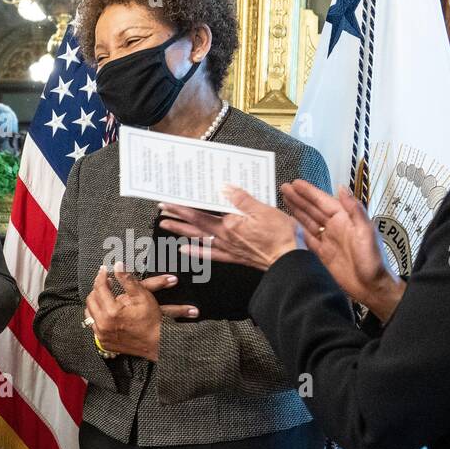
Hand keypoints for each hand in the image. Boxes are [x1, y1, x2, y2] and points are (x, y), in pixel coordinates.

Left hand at [85, 265, 195, 360]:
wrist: (157, 343)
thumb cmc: (151, 320)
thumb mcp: (142, 295)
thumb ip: (127, 279)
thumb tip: (117, 265)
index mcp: (112, 311)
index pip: (100, 288)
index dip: (101, 276)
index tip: (104, 270)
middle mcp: (103, 323)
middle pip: (91, 299)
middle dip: (97, 289)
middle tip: (106, 283)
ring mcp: (102, 334)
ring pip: (89, 312)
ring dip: (96, 302)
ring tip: (106, 297)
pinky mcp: (103, 342)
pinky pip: (94, 325)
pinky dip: (97, 316)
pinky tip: (107, 312)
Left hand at [158, 186, 300, 270]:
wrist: (287, 260)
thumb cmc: (280, 236)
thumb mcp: (263, 210)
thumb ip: (242, 199)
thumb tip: (224, 188)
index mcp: (230, 224)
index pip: (200, 214)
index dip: (182, 208)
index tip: (168, 203)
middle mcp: (224, 237)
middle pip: (195, 227)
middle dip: (177, 218)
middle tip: (162, 212)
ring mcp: (228, 248)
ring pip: (199, 239)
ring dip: (181, 233)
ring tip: (167, 227)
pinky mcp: (234, 256)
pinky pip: (211, 254)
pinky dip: (197, 252)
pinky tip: (186, 250)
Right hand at [281, 180, 404, 320]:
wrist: (371, 287)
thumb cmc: (373, 260)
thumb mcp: (366, 231)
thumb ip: (354, 209)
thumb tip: (342, 188)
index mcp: (345, 219)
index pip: (323, 201)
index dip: (309, 192)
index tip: (296, 184)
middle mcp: (335, 228)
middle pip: (312, 209)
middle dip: (298, 198)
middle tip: (284, 188)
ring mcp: (327, 241)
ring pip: (308, 222)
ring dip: (296, 211)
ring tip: (284, 200)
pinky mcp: (322, 254)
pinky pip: (307, 239)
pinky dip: (297, 232)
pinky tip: (289, 225)